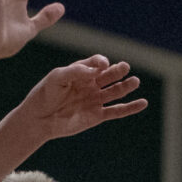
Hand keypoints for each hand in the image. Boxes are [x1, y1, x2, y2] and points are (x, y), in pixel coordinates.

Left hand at [16, 55, 148, 138]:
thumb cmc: (45, 94)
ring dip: (126, 86)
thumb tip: (97, 70)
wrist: (39, 119)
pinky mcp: (97, 116)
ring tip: (135, 81)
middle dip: (118, 71)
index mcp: (81, 72)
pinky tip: (143, 103)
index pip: (97, 63)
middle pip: (110, 75)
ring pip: (116, 92)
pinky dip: (130, 108)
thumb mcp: (57, 77)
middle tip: (124, 67)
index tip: (102, 65)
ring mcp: (95, 100)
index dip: (101, 62)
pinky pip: (117, 111)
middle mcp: (91, 84)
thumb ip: (76, 71)